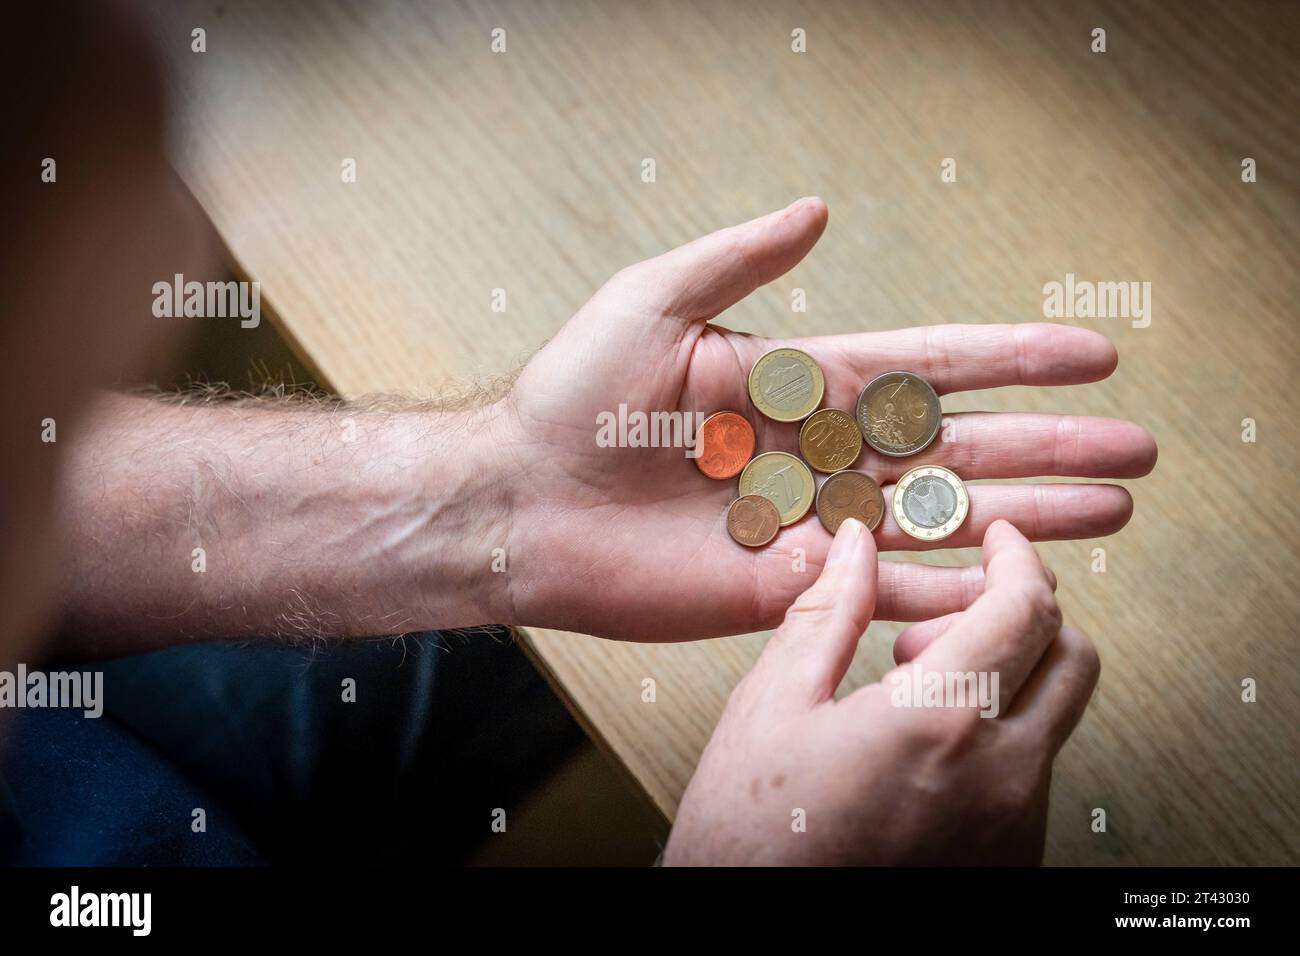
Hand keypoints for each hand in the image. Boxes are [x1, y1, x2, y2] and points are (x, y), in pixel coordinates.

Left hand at [493, 198, 1155, 640]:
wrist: (518, 502)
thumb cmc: (574, 396)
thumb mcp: (656, 302)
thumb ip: (742, 260)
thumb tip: (820, 208)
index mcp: (804, 382)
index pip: (932, 365)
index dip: (1013, 360)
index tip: (1091, 354)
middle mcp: (823, 454)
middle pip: (961, 449)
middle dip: (1050, 449)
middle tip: (1136, 452)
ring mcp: (812, 525)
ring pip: (941, 524)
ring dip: (1026, 521)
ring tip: (1113, 515)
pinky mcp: (786, 588)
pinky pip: (885, 596)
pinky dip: (952, 597)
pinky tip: (1017, 591)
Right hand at [663, 518, 1097, 864]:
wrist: (761, 934)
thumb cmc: (752, 835)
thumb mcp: (773, 706)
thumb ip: (828, 613)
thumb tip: (857, 546)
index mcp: (939, 721)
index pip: (1026, 609)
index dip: (1016, 559)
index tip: (994, 542)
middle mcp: (1000, 776)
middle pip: (1069, 657)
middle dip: (1021, 617)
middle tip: (942, 624)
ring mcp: (1015, 826)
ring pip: (1056, 715)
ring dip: (1008, 678)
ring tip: (913, 694)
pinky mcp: (1014, 860)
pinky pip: (1036, 772)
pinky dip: (1000, 735)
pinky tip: (924, 749)